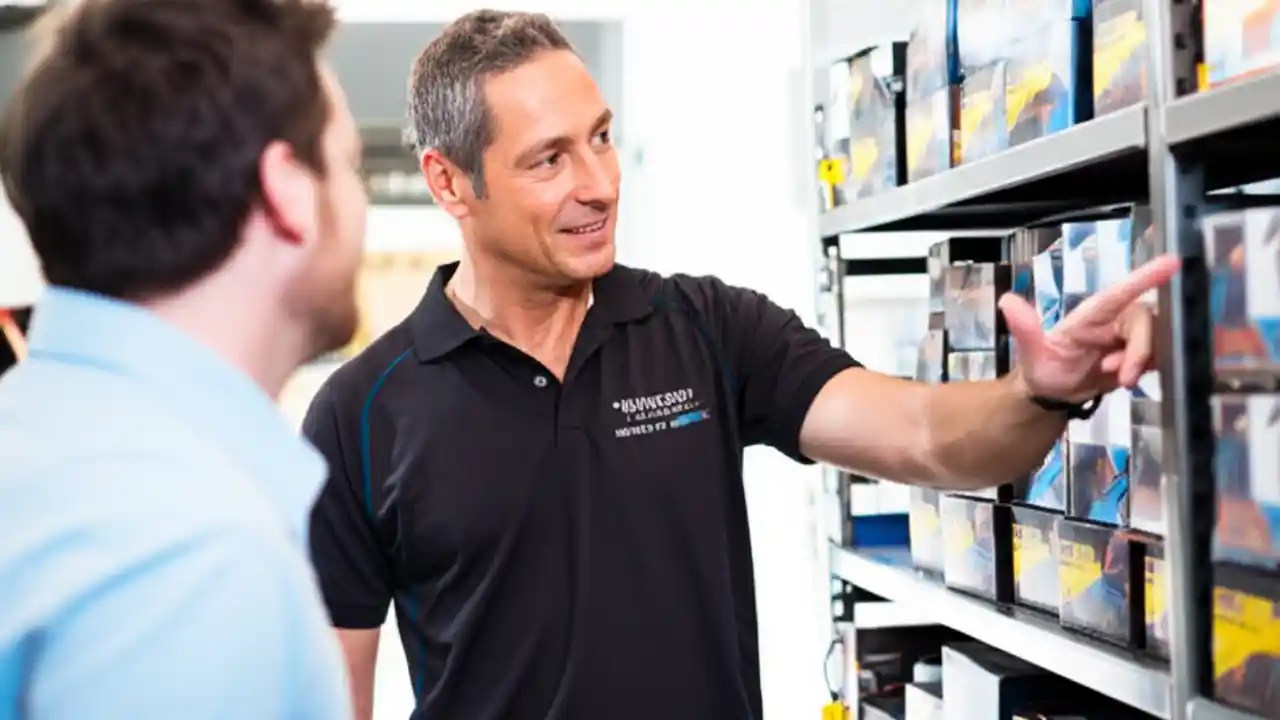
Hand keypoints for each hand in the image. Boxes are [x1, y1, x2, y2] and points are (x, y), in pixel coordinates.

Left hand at [998, 254, 1181, 401]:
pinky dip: (1152, 369)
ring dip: (1144, 361)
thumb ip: (1025, 330)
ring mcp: (1130, 338)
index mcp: (1091, 315)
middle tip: (1122, 376)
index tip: (1173, 262)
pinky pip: (1161, 355)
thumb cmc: (1044, 368)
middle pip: (1145, 321)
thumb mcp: (1033, 353)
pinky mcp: (1142, 356)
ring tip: (1119, 379)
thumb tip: (1006, 301)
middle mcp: (1114, 321)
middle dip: (1140, 349)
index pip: (1120, 292)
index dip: (1146, 276)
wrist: (1055, 394)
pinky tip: (1130, 380)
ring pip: (1157, 339)